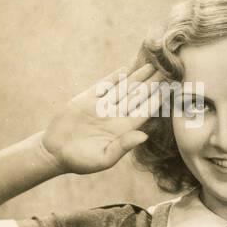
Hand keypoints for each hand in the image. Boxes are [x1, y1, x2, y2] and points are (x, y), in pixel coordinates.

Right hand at [40, 64, 159, 174]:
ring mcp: (102, 106)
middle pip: (138, 96)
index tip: (172, 89)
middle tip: (167, 69)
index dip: (157, 100)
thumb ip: (123, 146)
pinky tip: (127, 69)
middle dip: (152, 83)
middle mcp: (116, 115)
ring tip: (152, 65)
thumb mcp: (103, 159)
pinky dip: (114, 77)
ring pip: (124, 88)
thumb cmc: (81, 161)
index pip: (145, 111)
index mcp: (124, 129)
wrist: (55, 153)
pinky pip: (104, 86)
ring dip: (138, 76)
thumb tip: (144, 136)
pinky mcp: (86, 100)